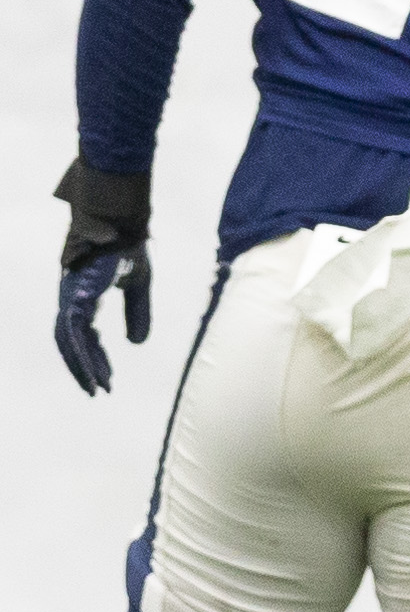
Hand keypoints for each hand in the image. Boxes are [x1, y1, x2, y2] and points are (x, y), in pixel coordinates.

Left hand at [56, 245, 151, 394]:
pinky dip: (81, 353)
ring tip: (95, 387)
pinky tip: (92, 368)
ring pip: (68, 341)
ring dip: (81, 366)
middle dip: (85, 368)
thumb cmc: (128, 245)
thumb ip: (137, 313)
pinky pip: (73, 332)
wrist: (121, 220)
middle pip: (72, 343)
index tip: (107, 380)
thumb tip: (136, 344)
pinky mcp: (74, 296)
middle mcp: (72, 300)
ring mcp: (70, 297)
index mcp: (86, 296)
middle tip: (97, 391)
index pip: (86, 335)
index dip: (95, 358)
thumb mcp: (139, 284)